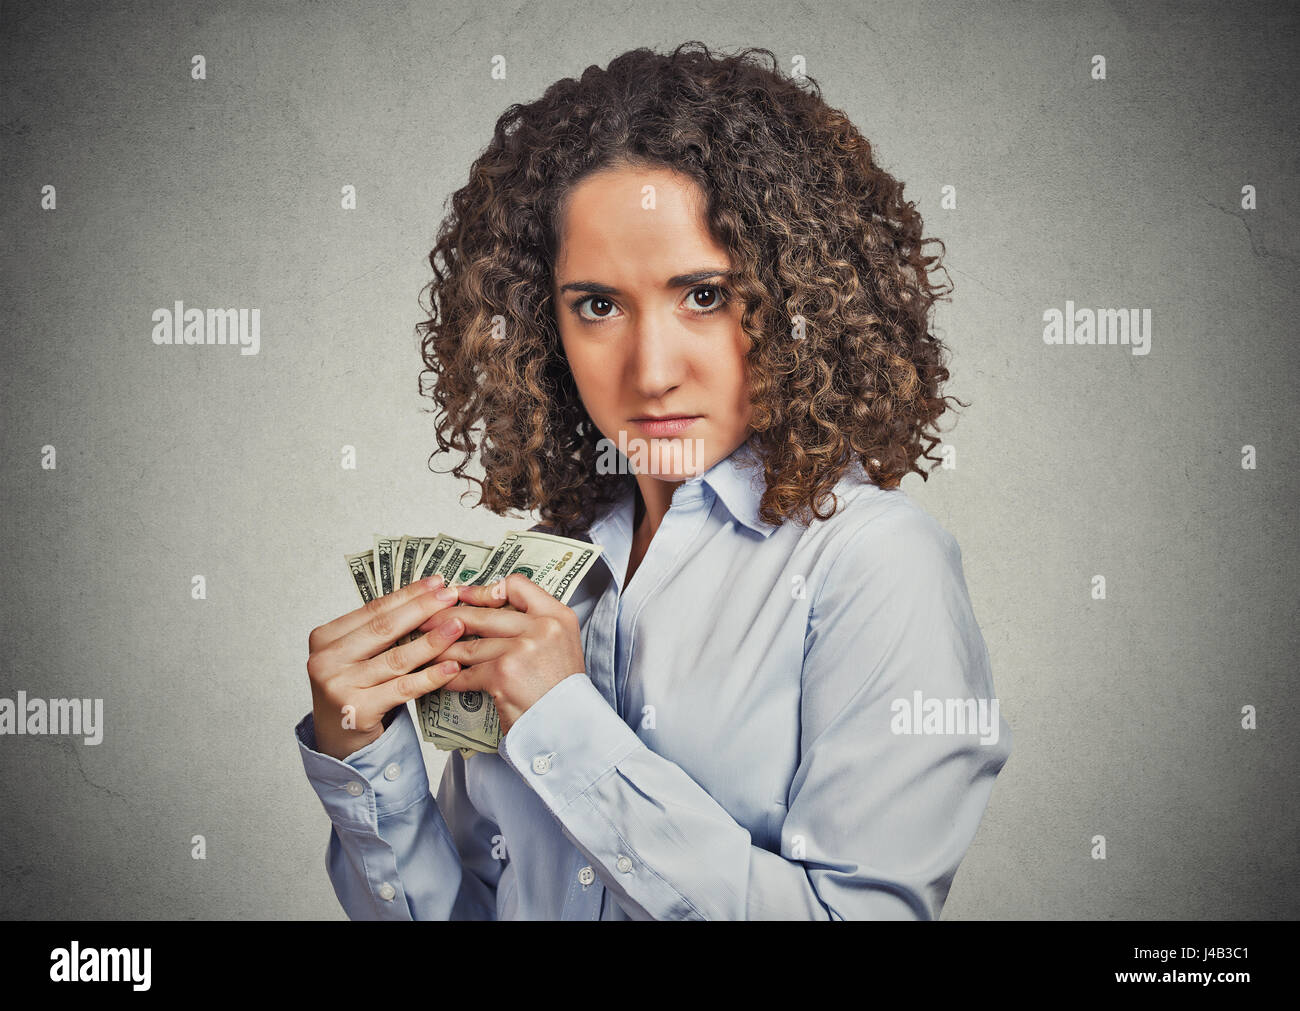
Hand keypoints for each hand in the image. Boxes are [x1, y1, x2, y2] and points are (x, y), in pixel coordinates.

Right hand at [305, 575, 467, 760]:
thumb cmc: (356, 689)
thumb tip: (426, 595)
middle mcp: (326, 660)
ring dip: (432, 641)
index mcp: (324, 638)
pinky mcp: (357, 710)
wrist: (339, 740)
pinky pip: (403, 688)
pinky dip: (430, 677)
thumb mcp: (357, 655)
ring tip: (458, 626)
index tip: (437, 582)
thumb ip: (379, 630)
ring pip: (396, 658)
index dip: (408, 594)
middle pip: (384, 629)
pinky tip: (452, 666)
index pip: (373, 609)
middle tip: (451, 596)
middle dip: (423, 609)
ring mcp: (338, 686)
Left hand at [426, 573, 585, 736]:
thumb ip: (534, 623)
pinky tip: (440, 678)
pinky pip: (467, 673)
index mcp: (557, 615)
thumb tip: (490, 606)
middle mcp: (542, 627)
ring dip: (443, 650)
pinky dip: (450, 677)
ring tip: (425, 651)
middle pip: (483, 615)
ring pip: (469, 646)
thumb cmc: (560, 689)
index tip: (462, 595)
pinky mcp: (503, 674)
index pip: (516, 585)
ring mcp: (522, 649)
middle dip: (448, 618)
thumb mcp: (561, 644)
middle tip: (425, 620)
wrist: (567, 725)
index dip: (484, 590)